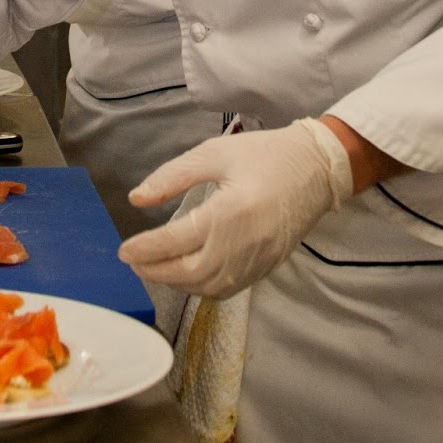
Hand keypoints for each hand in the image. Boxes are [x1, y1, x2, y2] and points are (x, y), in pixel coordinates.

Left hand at [118, 119, 352, 297]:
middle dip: (156, 271)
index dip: (146, 249)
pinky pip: (227, 288)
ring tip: (155, 268)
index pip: (176, 241)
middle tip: (133, 262)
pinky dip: (202, 287)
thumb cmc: (265, 154)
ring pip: (208, 287)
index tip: (124, 250)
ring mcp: (258, 261)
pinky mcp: (267, 268)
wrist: (319, 168)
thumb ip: (173, 177)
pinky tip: (188, 274)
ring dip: (177, 282)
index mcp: (229, 212)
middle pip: (190, 273)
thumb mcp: (214, 153)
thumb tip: (137, 199)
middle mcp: (244, 244)